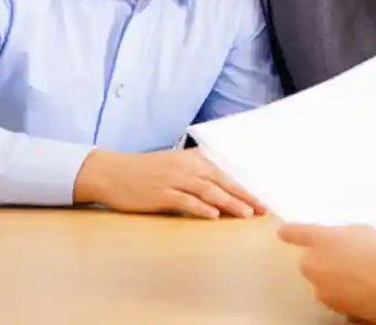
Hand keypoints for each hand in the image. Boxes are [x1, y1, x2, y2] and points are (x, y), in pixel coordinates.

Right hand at [72, 148, 264, 217]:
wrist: (112, 172)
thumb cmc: (144, 171)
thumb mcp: (174, 165)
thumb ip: (197, 172)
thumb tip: (220, 185)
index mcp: (192, 159)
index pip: (225, 172)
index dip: (245, 185)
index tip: (262, 198)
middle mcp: (186, 167)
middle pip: (222, 181)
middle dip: (245, 195)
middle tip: (263, 208)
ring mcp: (173, 180)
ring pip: (208, 191)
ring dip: (229, 202)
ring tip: (246, 214)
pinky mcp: (160, 194)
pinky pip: (185, 201)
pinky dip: (200, 208)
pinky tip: (214, 216)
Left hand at [277, 223, 375, 323]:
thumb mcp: (364, 232)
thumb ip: (343, 236)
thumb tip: (339, 243)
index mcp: (322, 240)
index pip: (297, 233)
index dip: (290, 233)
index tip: (283, 232)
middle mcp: (315, 264)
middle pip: (309, 262)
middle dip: (323, 260)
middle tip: (348, 258)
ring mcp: (322, 288)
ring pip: (321, 281)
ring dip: (333, 278)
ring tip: (361, 276)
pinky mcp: (332, 307)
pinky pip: (333, 296)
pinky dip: (343, 293)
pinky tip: (363, 290)